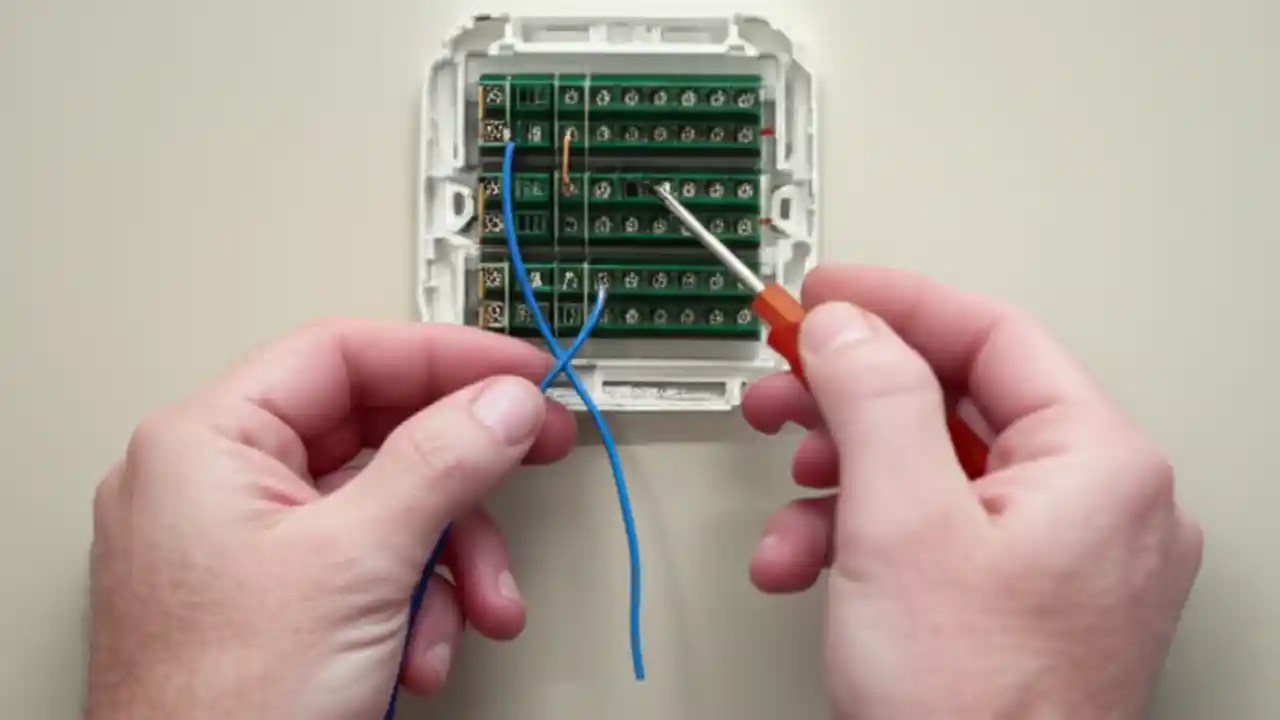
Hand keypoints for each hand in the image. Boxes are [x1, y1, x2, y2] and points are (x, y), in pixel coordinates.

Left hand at [87, 320, 575, 719]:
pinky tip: (421, 653)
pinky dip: (416, 604)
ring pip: (385, 508)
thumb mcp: (357, 565)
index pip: (342, 355)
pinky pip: (370, 566)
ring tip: (480, 608)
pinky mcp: (276, 600)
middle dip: (461, 475)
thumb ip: (440, 464)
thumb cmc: (221, 712)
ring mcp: (246, 546)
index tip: (518, 373)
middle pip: (375, 433)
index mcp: (206, 444)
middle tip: (533, 450)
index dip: (443, 356)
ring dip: (450, 560)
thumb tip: (501, 401)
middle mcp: (219, 484)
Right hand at [742, 266, 1201, 718]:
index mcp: (1101, 465)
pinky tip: (802, 564)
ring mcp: (1058, 560)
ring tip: (785, 506)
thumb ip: (874, 397)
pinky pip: (931, 536)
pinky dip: (858, 540)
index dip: (895, 302)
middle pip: (953, 403)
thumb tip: (849, 322)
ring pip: (930, 473)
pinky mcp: (1017, 603)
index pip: (991, 334)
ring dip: (838, 482)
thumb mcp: (900, 524)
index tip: (822, 293)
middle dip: (847, 401)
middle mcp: (1095, 506)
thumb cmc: (971, 713)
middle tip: (781, 387)